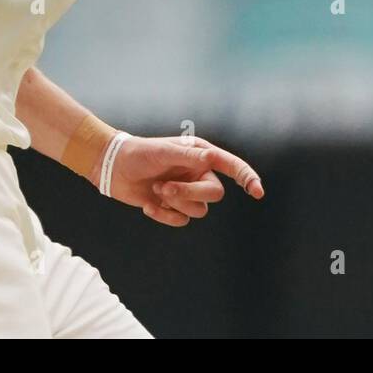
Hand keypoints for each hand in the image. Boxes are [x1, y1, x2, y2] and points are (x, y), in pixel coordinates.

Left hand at [91, 134, 263, 226]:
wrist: (114, 168)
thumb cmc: (139, 153)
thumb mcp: (164, 151)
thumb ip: (189, 157)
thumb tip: (212, 159)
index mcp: (201, 155)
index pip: (231, 166)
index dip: (247, 178)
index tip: (258, 192)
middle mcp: (198, 174)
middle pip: (214, 194)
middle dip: (190, 193)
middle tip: (165, 187)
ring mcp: (187, 191)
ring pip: (199, 209)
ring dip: (175, 202)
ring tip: (156, 190)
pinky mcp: (174, 206)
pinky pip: (181, 220)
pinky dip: (164, 215)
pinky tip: (148, 204)